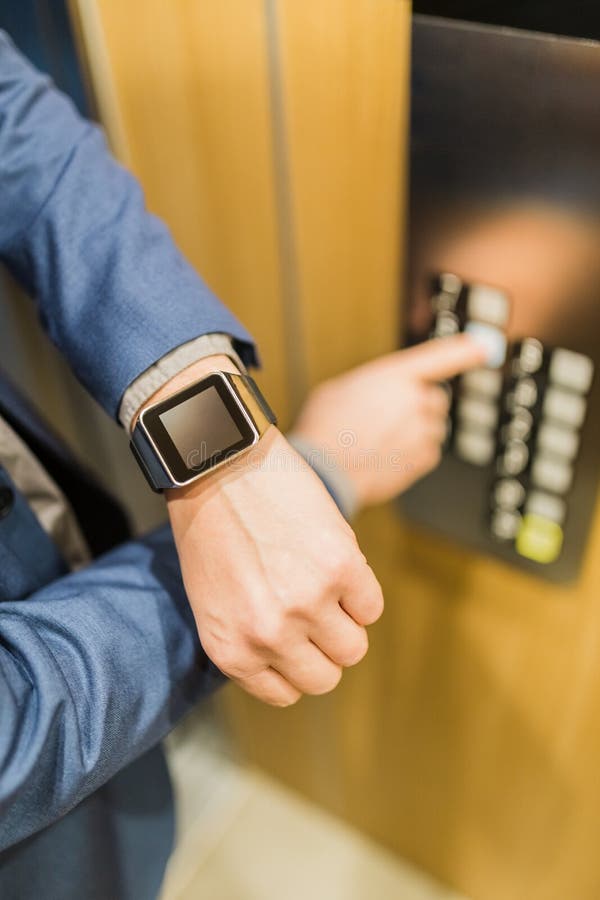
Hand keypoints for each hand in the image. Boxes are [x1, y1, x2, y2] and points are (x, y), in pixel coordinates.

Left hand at [166, 427, 382, 706]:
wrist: (219, 462)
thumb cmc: (209, 526)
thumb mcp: (212, 599)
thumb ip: (248, 636)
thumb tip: (293, 655)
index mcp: (232, 648)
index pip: (287, 693)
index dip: (296, 664)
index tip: (296, 640)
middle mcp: (268, 635)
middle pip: (326, 677)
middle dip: (324, 648)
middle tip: (315, 613)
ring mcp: (307, 603)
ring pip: (354, 647)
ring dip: (345, 620)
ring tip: (324, 585)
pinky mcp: (341, 567)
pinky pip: (371, 606)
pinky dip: (360, 590)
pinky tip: (335, 562)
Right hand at [292, 333, 487, 508]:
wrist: (324, 471)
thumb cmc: (325, 428)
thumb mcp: (341, 387)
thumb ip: (375, 383)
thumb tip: (385, 389)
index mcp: (395, 375)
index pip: (442, 356)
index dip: (467, 350)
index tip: (483, 346)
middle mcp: (415, 400)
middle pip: (436, 398)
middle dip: (418, 405)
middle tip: (387, 417)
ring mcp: (422, 431)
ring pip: (433, 426)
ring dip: (415, 430)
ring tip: (380, 439)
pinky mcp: (424, 459)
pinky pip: (428, 451)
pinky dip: (413, 453)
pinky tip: (385, 455)